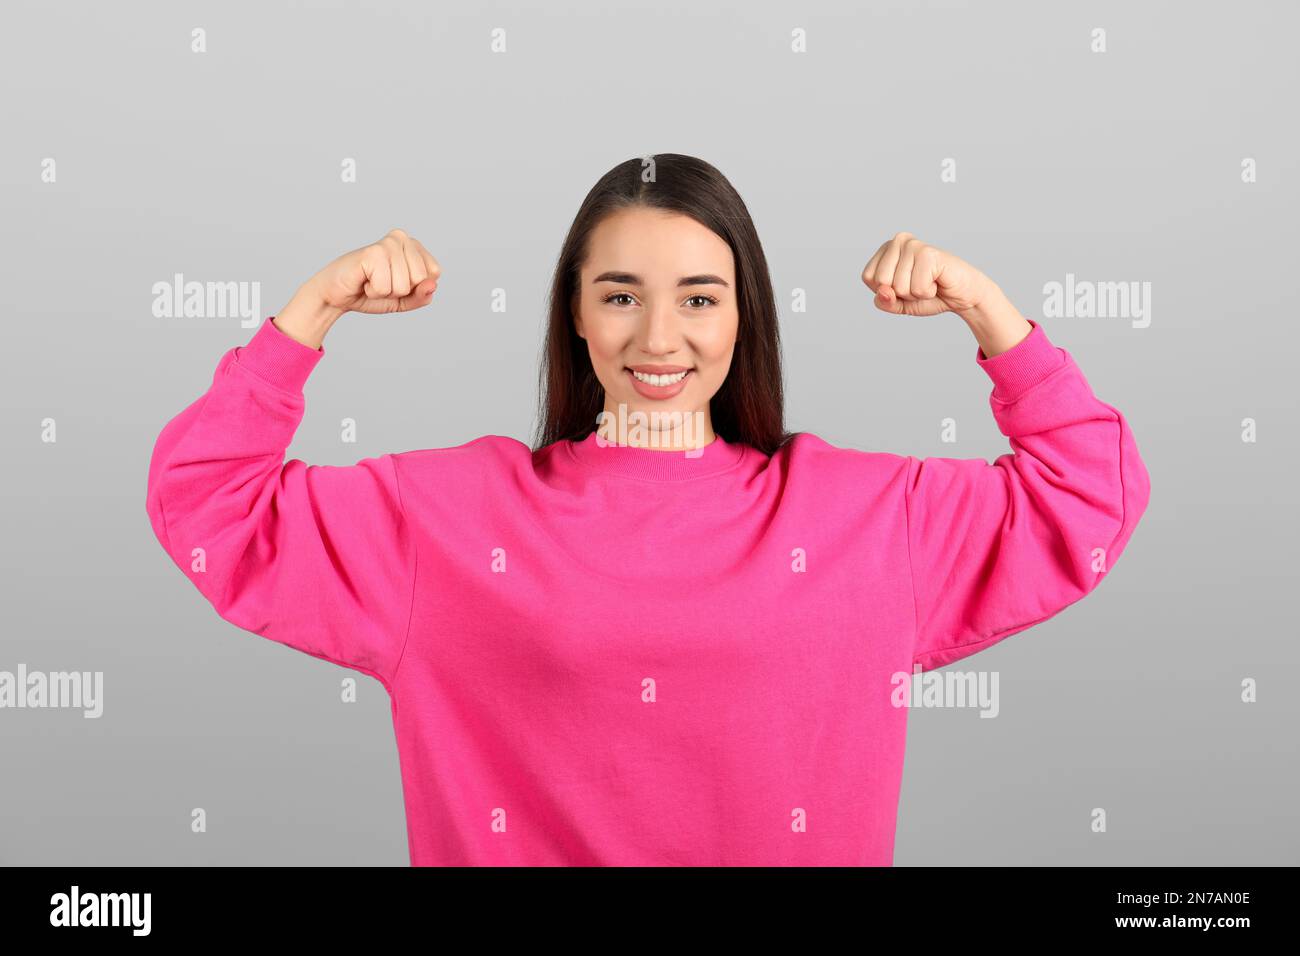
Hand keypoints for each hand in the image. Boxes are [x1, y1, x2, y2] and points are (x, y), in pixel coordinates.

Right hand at [274, 229, 442, 347]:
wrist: (337, 296)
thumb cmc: (369, 293)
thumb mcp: (403, 300)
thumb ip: (422, 295)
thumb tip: (431, 284)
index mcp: (413, 245)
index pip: (434, 273)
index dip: (416, 287)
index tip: (395, 281)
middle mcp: (401, 238)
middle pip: (421, 279)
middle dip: (401, 290)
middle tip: (381, 281)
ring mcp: (386, 243)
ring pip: (404, 285)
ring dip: (386, 291)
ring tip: (371, 280)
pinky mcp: (372, 253)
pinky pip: (385, 287)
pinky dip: (373, 291)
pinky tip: (363, 280)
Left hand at [861, 232, 994, 317]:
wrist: (962, 295)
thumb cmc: (930, 295)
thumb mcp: (899, 304)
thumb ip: (885, 301)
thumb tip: (883, 291)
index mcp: (887, 248)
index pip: (868, 277)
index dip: (886, 291)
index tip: (906, 284)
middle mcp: (899, 240)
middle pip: (881, 281)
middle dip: (901, 293)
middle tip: (919, 284)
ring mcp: (914, 244)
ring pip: (898, 287)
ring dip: (916, 294)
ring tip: (929, 282)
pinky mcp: (928, 253)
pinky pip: (917, 288)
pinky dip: (928, 292)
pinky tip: (937, 281)